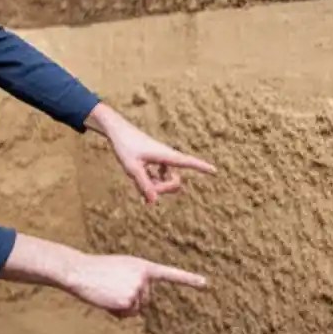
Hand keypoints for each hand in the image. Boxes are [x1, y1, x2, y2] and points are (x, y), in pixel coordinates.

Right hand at [64, 254, 207, 318]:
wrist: (81, 271)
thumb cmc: (99, 270)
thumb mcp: (121, 269)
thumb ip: (136, 280)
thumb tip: (139, 304)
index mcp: (144, 265)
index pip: (170, 273)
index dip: (188, 279)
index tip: (205, 283)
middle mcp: (144, 277)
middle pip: (146, 299)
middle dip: (130, 298)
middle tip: (113, 286)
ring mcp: (137, 289)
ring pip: (137, 308)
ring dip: (122, 305)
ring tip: (108, 291)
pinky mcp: (129, 301)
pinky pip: (127, 314)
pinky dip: (116, 311)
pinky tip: (107, 299)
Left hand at [86, 102, 215, 204]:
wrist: (117, 131)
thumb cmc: (125, 147)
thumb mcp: (132, 168)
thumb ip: (143, 185)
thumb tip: (153, 202)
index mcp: (165, 155)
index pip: (187, 162)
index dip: (201, 167)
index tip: (215, 170)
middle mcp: (166, 157)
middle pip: (174, 181)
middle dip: (162, 189)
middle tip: (145, 192)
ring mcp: (161, 161)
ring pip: (164, 182)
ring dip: (153, 185)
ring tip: (137, 176)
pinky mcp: (155, 162)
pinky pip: (157, 179)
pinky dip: (149, 181)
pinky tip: (140, 176)